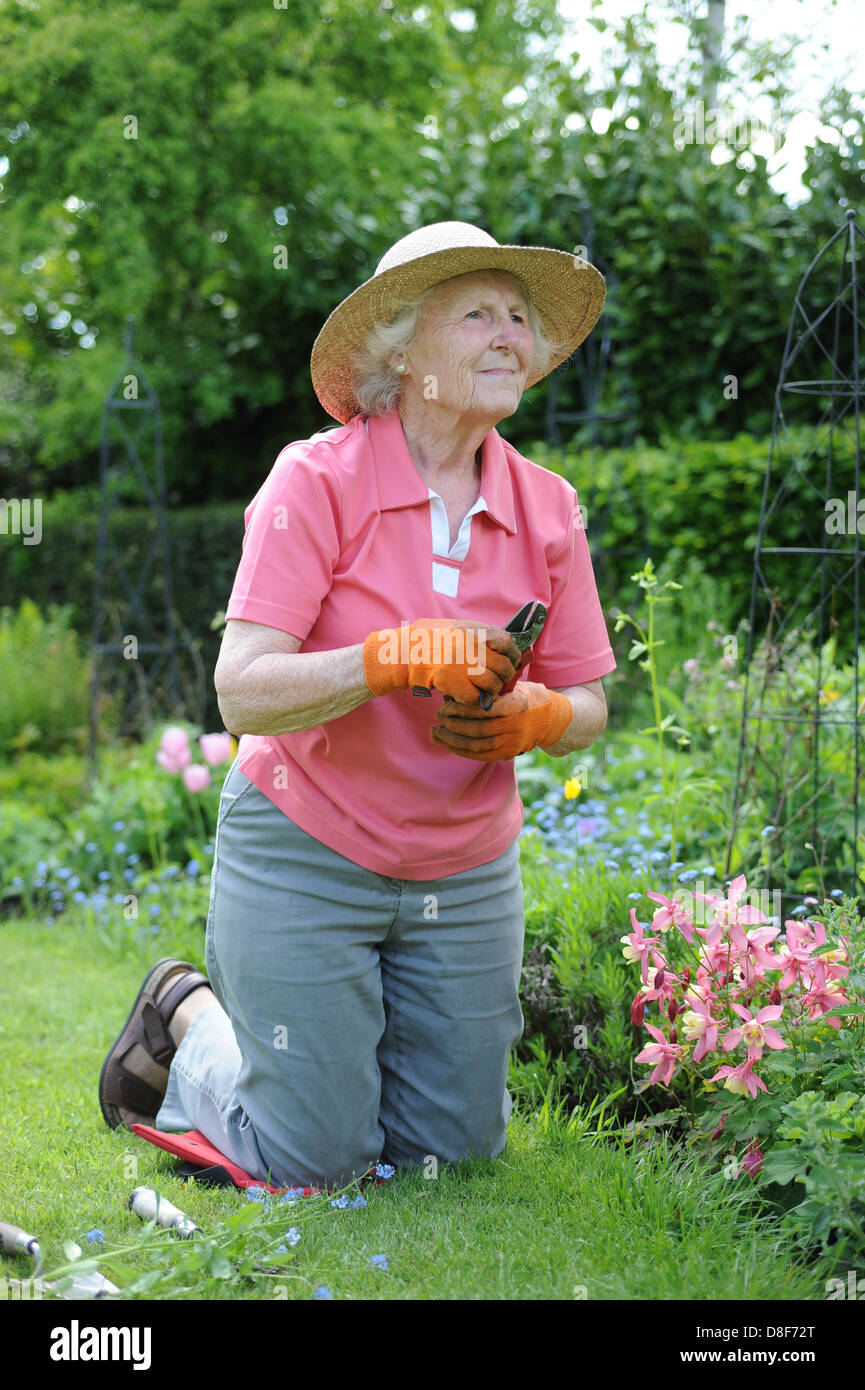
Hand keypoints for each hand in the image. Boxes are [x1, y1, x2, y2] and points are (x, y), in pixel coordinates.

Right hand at [363, 619, 520, 703]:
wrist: (406, 651)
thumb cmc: (432, 639)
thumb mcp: (458, 627)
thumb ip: (481, 634)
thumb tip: (506, 644)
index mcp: (474, 631)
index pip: (507, 644)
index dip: (513, 656)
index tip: (511, 663)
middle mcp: (471, 646)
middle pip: (503, 667)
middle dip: (504, 677)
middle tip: (498, 681)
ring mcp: (462, 664)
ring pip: (492, 684)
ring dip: (491, 691)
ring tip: (485, 691)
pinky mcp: (451, 681)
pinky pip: (475, 697)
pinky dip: (475, 700)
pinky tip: (469, 696)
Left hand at [430, 681, 572, 761]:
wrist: (550, 720)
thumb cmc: (526, 697)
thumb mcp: (514, 685)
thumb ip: (491, 687)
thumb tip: (460, 684)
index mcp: (515, 705)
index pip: (483, 709)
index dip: (461, 709)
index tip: (445, 704)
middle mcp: (514, 726)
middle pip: (477, 729)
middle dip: (453, 724)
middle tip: (437, 716)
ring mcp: (511, 743)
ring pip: (476, 745)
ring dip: (452, 740)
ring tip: (435, 732)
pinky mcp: (507, 754)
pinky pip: (479, 756)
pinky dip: (460, 750)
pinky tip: (446, 743)